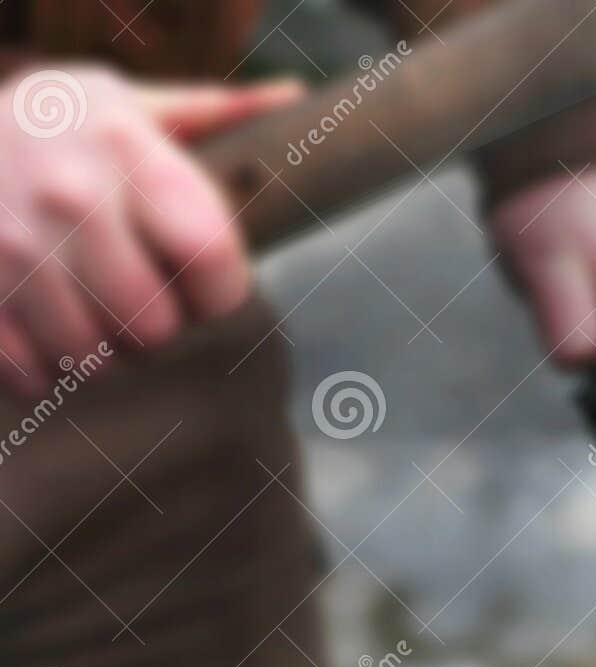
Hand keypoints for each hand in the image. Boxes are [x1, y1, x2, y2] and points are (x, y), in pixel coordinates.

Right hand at [0, 65, 300, 395]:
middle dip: (163, 330)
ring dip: (106, 355)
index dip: (221, 292)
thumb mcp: (140, 105)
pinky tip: (54, 337)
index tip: (209, 288)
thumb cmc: (72, 125)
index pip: (210, 258)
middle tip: (152, 309)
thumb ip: (216, 112)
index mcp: (132, 153)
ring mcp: (13, 242)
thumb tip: (294, 95)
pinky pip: (27, 364)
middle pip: (153, 323)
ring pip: (90, 355)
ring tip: (103, 321)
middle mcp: (72, 196)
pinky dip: (47, 368)